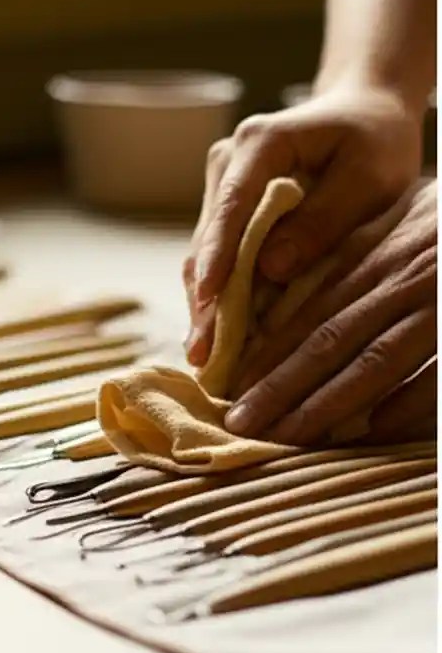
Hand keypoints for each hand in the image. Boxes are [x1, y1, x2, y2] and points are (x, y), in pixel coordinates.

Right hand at [184, 86, 423, 365]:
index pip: (231, 207)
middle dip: (204, 298)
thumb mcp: (369, 177)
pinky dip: (220, 292)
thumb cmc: (375, 139)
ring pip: (206, 250)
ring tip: (204, 355)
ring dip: (206, 302)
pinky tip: (217, 332)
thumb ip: (323, 221)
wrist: (364, 110)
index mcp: (261, 144)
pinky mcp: (227, 205)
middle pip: (209, 238)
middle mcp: (228, 161)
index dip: (216, 257)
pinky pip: (219, 253)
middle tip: (203, 352)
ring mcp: (221, 183)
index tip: (206, 299)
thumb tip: (270, 270)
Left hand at [225, 180, 436, 444]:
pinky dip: (407, 405)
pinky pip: (440, 377)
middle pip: (332, 339)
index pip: (313, 307)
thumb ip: (360, 250)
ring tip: (286, 437)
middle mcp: (410, 276)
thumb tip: (284, 284)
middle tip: (240, 422)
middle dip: (280, 385)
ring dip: (325, 404)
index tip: (231, 380)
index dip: (269, 347)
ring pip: (375, 362)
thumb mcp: (413, 215)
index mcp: (387, 251)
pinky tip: (371, 432)